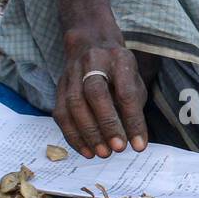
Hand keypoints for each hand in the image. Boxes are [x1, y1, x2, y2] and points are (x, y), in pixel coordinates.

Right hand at [55, 18, 147, 158]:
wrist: (90, 44)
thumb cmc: (119, 71)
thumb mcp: (134, 81)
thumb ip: (134, 107)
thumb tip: (134, 141)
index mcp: (119, 59)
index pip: (126, 92)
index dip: (133, 121)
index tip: (139, 146)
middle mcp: (93, 62)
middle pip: (95, 93)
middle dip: (107, 124)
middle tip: (118, 148)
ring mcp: (71, 73)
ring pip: (74, 103)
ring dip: (88, 133)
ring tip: (102, 153)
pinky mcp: (59, 86)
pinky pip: (61, 113)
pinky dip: (73, 135)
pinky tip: (86, 150)